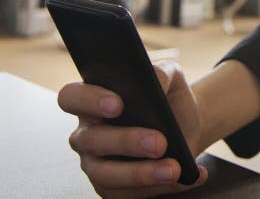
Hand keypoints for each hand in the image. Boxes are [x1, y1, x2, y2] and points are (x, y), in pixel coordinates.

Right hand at [58, 61, 208, 197]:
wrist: (187, 125)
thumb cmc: (169, 99)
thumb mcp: (171, 77)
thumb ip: (161, 72)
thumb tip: (154, 80)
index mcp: (93, 101)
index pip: (71, 98)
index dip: (89, 100)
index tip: (119, 104)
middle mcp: (88, 134)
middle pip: (91, 140)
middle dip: (126, 142)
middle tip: (159, 142)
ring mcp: (96, 164)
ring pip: (106, 175)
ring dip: (142, 174)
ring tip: (174, 168)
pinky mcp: (113, 189)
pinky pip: (131, 194)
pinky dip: (164, 188)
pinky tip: (188, 176)